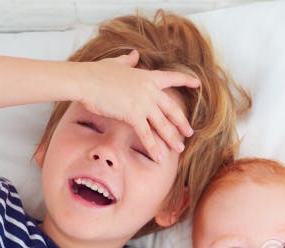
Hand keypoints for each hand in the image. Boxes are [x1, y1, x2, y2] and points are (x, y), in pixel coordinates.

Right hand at [78, 50, 199, 161]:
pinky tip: (159, 157)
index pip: (172, 78)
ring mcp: (143, 103)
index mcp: (148, 77)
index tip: (198, 84)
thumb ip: (128, 60)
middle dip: (181, 122)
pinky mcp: (133, 115)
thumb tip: (134, 54)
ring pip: (162, 124)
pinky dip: (153, 147)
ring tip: (179, 149)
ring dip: (171, 138)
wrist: (86, 81)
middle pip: (171, 109)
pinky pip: (146, 134)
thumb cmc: (97, 72)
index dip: (186, 81)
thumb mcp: (116, 63)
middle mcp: (150, 90)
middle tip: (188, 133)